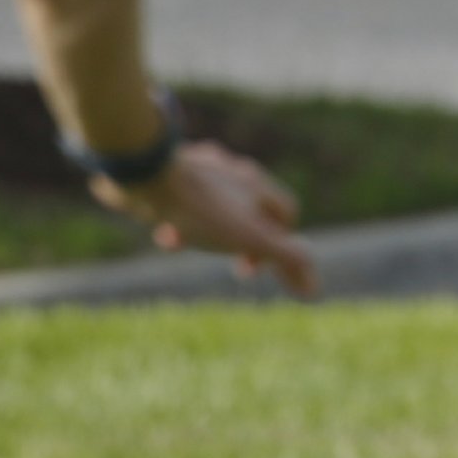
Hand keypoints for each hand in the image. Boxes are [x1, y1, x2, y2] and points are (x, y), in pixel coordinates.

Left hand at [98, 141, 313, 297]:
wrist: (145, 173)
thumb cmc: (201, 208)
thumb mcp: (251, 238)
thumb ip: (286, 258)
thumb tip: (313, 291)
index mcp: (259, 184)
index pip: (287, 213)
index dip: (280, 242)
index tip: (252, 267)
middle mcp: (234, 171)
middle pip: (250, 208)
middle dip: (238, 238)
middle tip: (225, 259)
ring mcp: (201, 166)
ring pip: (212, 202)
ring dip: (202, 229)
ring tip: (181, 243)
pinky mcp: (169, 167)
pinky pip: (180, 195)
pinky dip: (176, 215)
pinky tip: (162, 228)